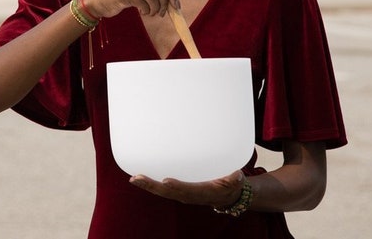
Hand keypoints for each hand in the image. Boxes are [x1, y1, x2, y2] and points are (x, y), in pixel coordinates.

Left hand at [129, 170, 246, 208]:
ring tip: (134, 178)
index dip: (177, 187)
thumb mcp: (235, 182)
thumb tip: (237, 175)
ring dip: (148, 185)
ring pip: (163, 191)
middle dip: (153, 186)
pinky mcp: (179, 190)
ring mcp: (182, 193)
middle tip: (137, 178)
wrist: (227, 196)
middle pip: (169, 192)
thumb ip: (235, 180)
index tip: (166, 182)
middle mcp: (189, 195)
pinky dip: (151, 184)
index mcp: (203, 192)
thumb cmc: (230, 184)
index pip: (188, 190)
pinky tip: (140, 177)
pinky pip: (163, 188)